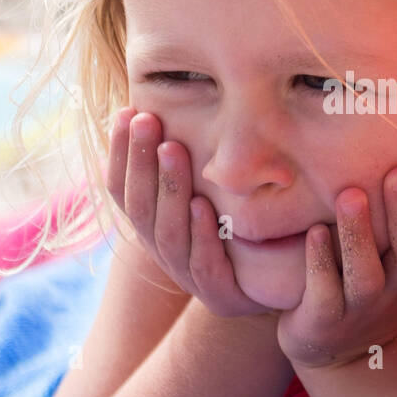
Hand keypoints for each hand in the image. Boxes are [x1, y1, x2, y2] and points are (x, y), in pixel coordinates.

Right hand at [106, 107, 272, 318]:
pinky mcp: (220, 295)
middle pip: (140, 206)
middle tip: (147, 119)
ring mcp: (188, 275)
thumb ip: (188, 160)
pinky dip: (200, 233)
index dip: (120, 152)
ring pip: (166, 233)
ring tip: (173, 149)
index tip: (126, 111)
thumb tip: (170, 101)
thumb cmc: (238, 231)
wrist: (277, 290)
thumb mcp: (211, 191)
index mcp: (153, 225)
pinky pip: (203, 263)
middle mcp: (162, 250)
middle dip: (141, 160)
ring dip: (169, 187)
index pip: (122, 188)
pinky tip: (202, 204)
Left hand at [276, 165, 396, 372]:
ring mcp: (361, 309)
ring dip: (360, 235)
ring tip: (350, 194)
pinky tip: (314, 231)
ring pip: (367, 276)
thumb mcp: (395, 259)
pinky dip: (320, 261)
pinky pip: (325, 291)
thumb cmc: (369, 287)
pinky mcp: (324, 321)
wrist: (340, 353)